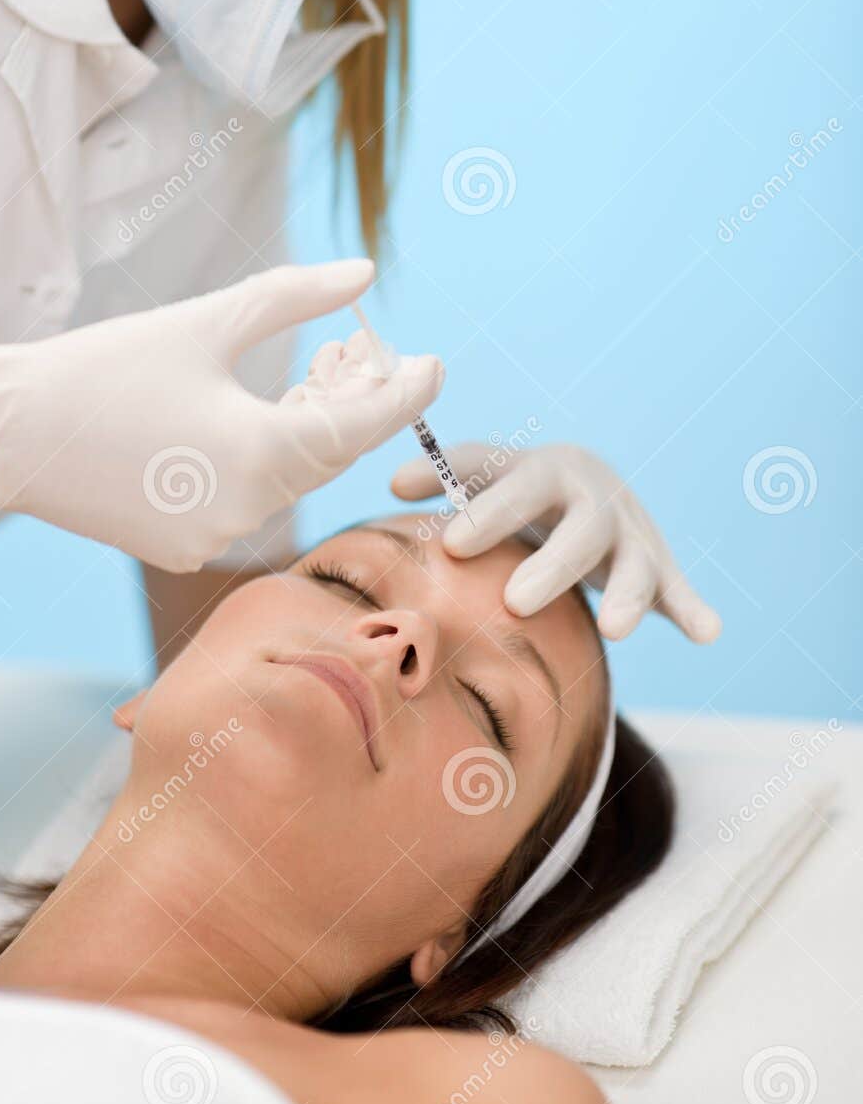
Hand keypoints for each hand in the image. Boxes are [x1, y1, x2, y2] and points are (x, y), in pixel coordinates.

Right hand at [0, 259, 443, 571]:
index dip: (407, 391)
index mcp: (263, 453)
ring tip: (309, 368)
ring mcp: (217, 536)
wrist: (6, 433)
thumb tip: (363, 270)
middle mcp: (250, 509)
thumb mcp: (209, 322)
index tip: (435, 360)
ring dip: (309, 424)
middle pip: (331, 450)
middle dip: (354, 399)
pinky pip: (249, 498)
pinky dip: (265, 457)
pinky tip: (258, 413)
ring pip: (292, 475)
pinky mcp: (185, 546)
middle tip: (357, 348)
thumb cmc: (105, 368)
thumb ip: (295, 297)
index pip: (365, 424)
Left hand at [390, 441, 719, 642]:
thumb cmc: (515, 488)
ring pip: (637, 563)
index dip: (487, 512)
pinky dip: (694, 608)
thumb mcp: (484, 472)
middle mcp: (594, 498)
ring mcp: (630, 533)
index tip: (449, 544)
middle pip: (580, 529)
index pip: (515, 484)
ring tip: (613, 628)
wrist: (583, 485)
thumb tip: (394, 481)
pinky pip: (678, 589)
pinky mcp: (657, 567)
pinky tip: (708, 632)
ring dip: (628, 594)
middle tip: (514, 602)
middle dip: (551, 564)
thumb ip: (444, 474)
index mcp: (544, 470)